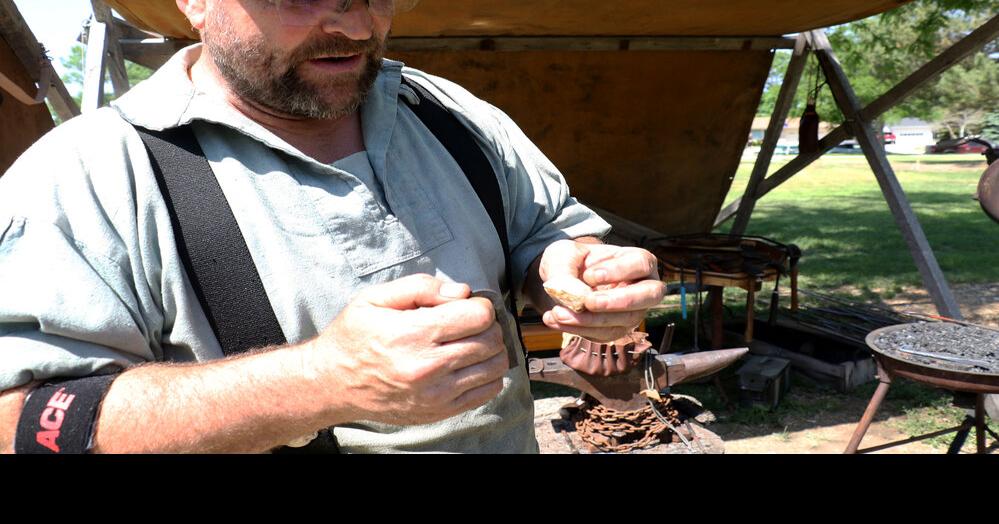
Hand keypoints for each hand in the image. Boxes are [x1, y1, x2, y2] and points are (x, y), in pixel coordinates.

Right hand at [307, 274, 507, 425]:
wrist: (331, 384)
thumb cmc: (353, 337)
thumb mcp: (374, 298)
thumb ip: (421, 287)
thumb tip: (462, 292)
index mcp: (413, 334)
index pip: (478, 316)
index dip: (478, 305)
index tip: (465, 306)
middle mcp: (428, 367)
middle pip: (490, 340)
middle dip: (487, 325)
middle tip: (469, 322)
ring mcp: (436, 394)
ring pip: (494, 367)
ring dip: (491, 350)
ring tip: (471, 342)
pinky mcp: (440, 411)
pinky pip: (486, 391)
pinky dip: (488, 375)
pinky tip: (470, 364)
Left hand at [538, 239, 664, 341]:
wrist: (563, 279)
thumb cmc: (573, 260)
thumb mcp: (564, 254)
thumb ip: (566, 269)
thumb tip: (574, 294)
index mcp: (637, 261)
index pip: (641, 263)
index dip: (618, 270)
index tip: (589, 276)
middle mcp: (642, 288)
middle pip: (648, 296)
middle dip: (617, 301)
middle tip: (588, 302)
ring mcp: (632, 312)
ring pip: (623, 321)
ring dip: (589, 320)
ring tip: (559, 313)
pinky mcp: (616, 329)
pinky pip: (602, 334)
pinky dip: (575, 329)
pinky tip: (555, 320)